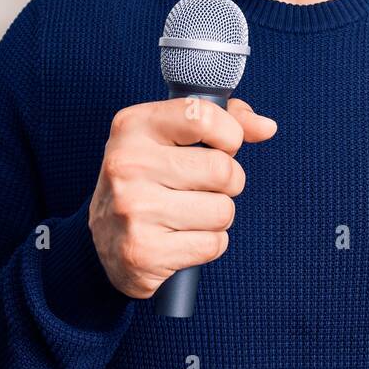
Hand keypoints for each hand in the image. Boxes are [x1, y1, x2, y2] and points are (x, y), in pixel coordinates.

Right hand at [89, 97, 276, 298]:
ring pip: (223, 210)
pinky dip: (208, 244)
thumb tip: (266, 127)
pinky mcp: (143, 252)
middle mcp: (127, 164)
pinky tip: (181, 238)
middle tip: (202, 188)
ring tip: (188, 214)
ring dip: (217, 217)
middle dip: (227, 182)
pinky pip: (213, 244)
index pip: (203, 117)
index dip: (229, 134)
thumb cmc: (148, 179)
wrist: (102, 243)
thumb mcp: (171, 139)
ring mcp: (132, 209)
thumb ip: (223, 121)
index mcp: (133, 126)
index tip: (223, 146)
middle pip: (223, 169)